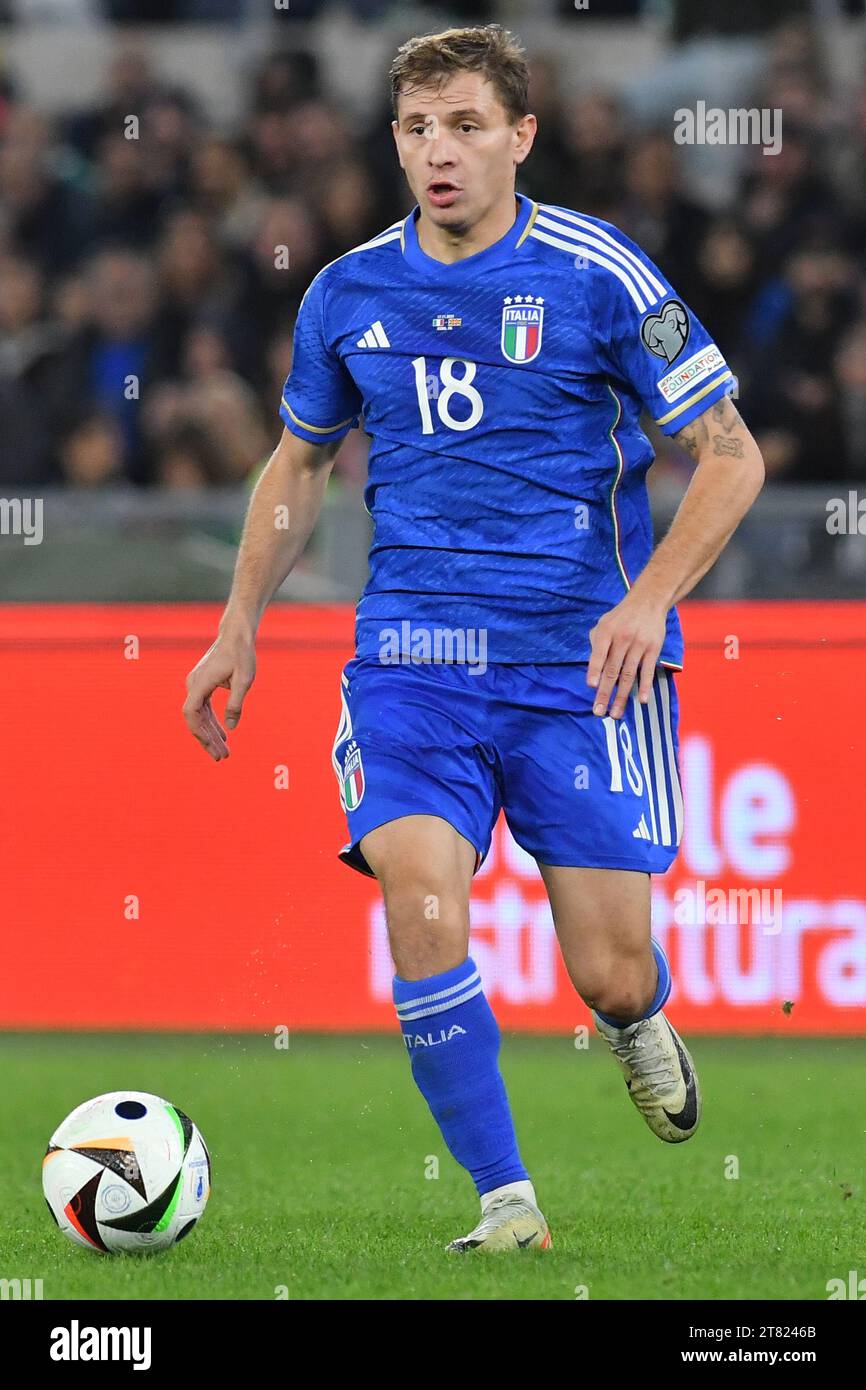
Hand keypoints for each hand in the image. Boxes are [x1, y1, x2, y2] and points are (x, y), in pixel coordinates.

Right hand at [183, 628, 255, 760]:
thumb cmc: (242, 655)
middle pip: (195, 719)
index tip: (212, 747)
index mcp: (200, 683)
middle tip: (222, 757)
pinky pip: (204, 709)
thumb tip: (231, 728)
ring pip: (200, 716)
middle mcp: (194, 685)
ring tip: (223, 751)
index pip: (191, 713)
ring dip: (210, 734)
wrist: (236, 635)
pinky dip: (212, 723)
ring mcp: (197, 685)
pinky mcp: (203, 685)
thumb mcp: (244, 680)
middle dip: (207, 739)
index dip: (199, 732)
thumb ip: (236, 704)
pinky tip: (223, 735)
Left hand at [587, 593, 666, 718]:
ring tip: (615, 713)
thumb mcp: (603, 623)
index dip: (595, 670)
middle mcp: (622, 638)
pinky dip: (645, 686)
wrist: (648, 602)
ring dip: (622, 697)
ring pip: (629, 675)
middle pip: (613, 670)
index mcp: (606, 632)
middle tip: (599, 712)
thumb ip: (596, 644)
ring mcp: (639, 645)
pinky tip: (642, 700)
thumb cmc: (620, 617)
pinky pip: (648, 671)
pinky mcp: (653, 649)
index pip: (599, 654)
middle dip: (605, 693)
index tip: (592, 686)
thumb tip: (593, 670)